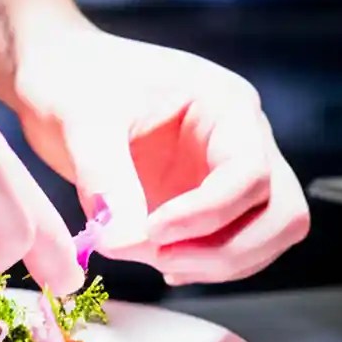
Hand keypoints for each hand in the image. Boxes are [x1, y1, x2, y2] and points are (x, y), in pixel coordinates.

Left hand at [13, 26, 309, 285]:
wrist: (60, 76)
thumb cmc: (76, 80)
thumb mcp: (83, 122)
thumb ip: (106, 180)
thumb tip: (124, 241)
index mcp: (225, 104)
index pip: (249, 172)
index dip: (206, 213)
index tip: (151, 231)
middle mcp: (243, 139)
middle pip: (281, 212)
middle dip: (227, 248)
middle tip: (159, 257)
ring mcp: (229, 174)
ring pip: (267, 236)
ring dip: (217, 263)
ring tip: (151, 258)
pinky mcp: (209, 202)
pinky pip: (234, 246)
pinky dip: (204, 264)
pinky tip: (160, 261)